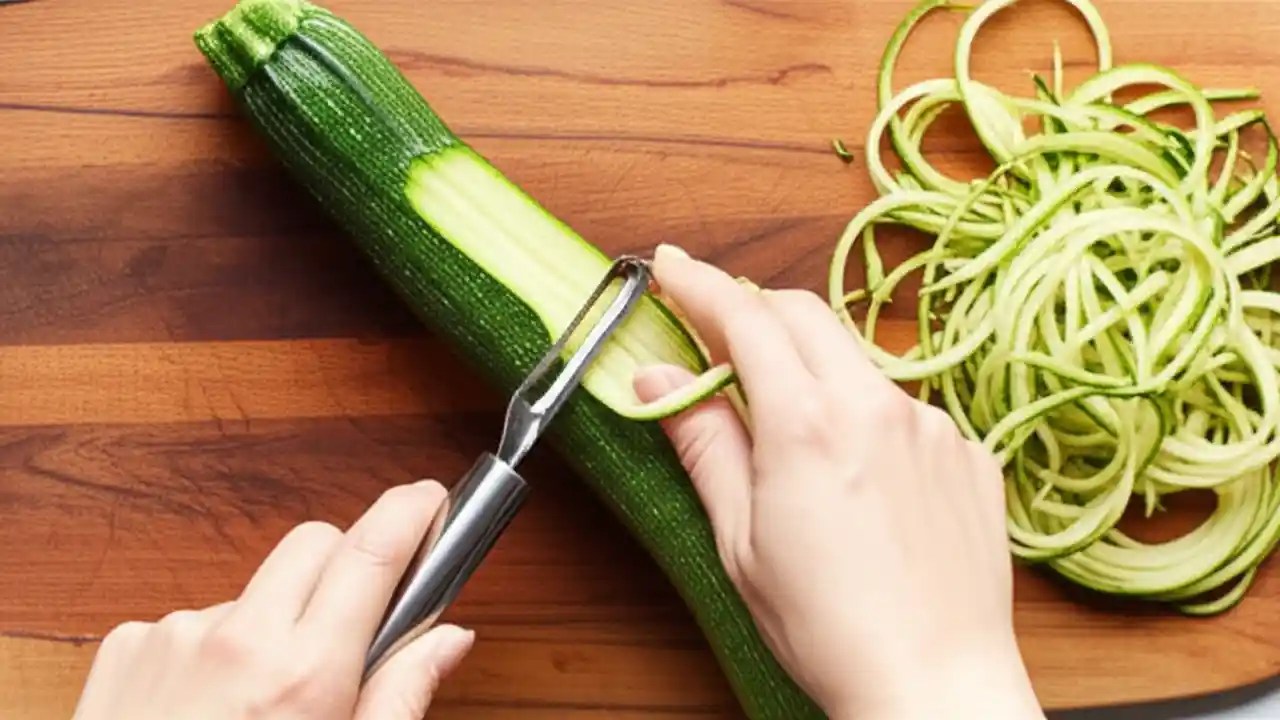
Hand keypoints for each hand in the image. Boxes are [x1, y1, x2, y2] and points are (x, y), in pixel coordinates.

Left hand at [72, 481, 473, 719]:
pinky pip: (198, 620)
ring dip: (275, 619)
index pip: (372, 553)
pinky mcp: (128, 644)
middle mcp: (238, 642)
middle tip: (353, 624)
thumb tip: (449, 638)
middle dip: (345, 565)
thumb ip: (400, 699)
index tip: (430, 500)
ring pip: (256, 587)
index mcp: (304, 678)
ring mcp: (177, 635)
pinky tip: (207, 709)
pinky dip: (215, 651)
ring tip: (261, 699)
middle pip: (316, 542)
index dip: (410, 512)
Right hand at [634, 245, 1043, 719]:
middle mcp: (877, 405)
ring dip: (813, 365)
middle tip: (714, 332)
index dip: (699, 285)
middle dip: (753, 308)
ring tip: (789, 427)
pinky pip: (905, 407)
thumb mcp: (742, 540)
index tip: (669, 265)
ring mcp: (933, 424)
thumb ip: (703, 445)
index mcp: (808, 425)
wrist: (936, 685)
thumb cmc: (829, 629)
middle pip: (804, 314)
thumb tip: (656, 378)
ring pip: (856, 359)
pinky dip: (867, 414)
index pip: (743, 319)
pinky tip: (858, 474)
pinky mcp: (970, 453)